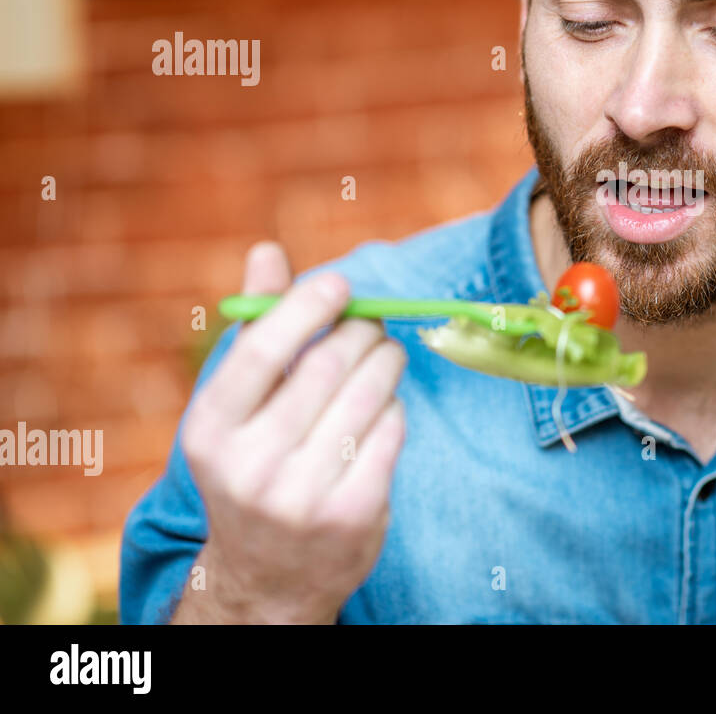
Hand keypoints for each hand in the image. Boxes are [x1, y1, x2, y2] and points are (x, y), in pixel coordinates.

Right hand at [175, 242, 406, 623]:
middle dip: (360, 333)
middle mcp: (250, 466)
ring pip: (367, 396)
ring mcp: (303, 495)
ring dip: (387, 362)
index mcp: (209, 431)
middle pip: (326, 368)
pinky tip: (385, 406)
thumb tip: (267, 250)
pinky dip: (394, 408)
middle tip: (373, 323)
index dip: (307, 307)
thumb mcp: (235, 408)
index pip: (261, 351)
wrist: (268, 576)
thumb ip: (255, 330)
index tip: (340, 286)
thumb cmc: (252, 465)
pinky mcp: (354, 514)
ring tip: (387, 353)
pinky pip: (391, 432)